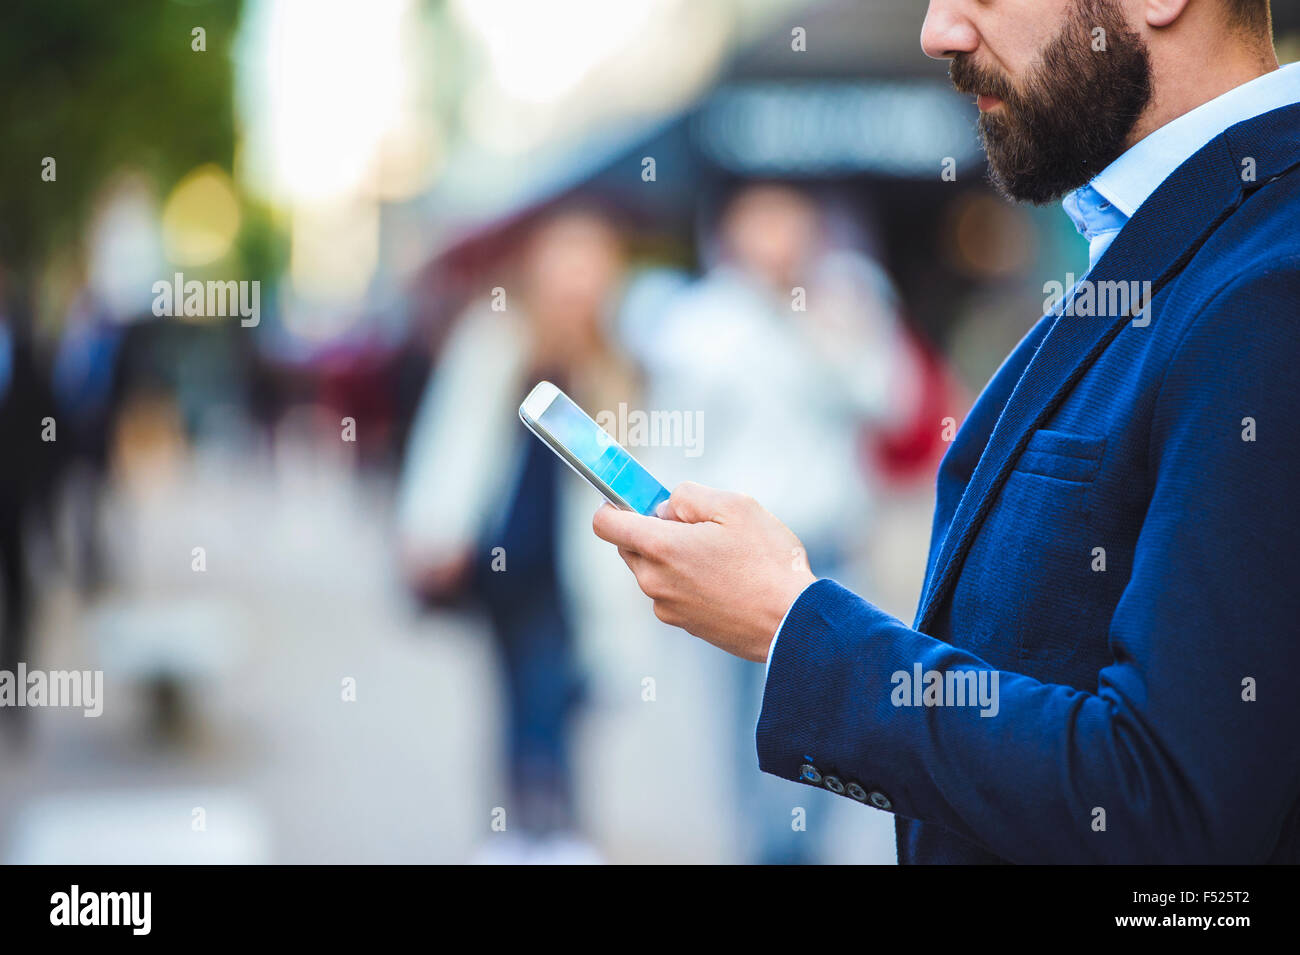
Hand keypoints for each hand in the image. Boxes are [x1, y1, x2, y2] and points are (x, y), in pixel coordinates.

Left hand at [592, 482, 816, 660]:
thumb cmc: (768, 562)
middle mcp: (655, 581)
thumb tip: (665, 507)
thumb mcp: (735, 506)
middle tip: (695, 524)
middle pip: (629, 545)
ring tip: (719, 554)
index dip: (614, 504)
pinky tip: (723, 578)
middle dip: (652, 528)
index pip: (605, 524)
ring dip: (672, 556)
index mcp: (661, 548)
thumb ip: (688, 496)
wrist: (793, 622)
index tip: (636, 499)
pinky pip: (671, 592)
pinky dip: (686, 580)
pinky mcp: (683, 624)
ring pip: (652, 569)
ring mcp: (667, 607)